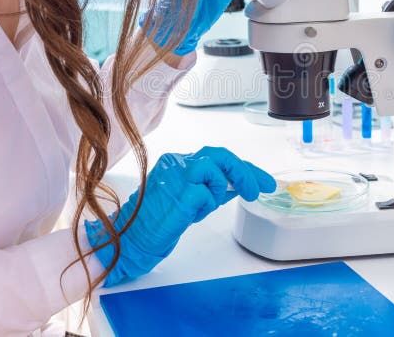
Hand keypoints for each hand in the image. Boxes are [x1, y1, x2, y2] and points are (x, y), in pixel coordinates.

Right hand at [85, 146, 275, 285]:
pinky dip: (205, 206)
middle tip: (258, 189)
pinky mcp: (180, 191)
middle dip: (244, 172)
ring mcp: (177, 174)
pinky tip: (189, 215)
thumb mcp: (188, 199)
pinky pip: (207, 194)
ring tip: (202, 208)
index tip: (262, 181)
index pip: (218, 157)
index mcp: (177, 161)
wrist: (131, 237)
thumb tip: (238, 184)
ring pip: (215, 170)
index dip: (244, 168)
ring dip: (217, 192)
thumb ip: (210, 188)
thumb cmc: (156, 222)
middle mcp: (177, 162)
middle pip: (220, 155)